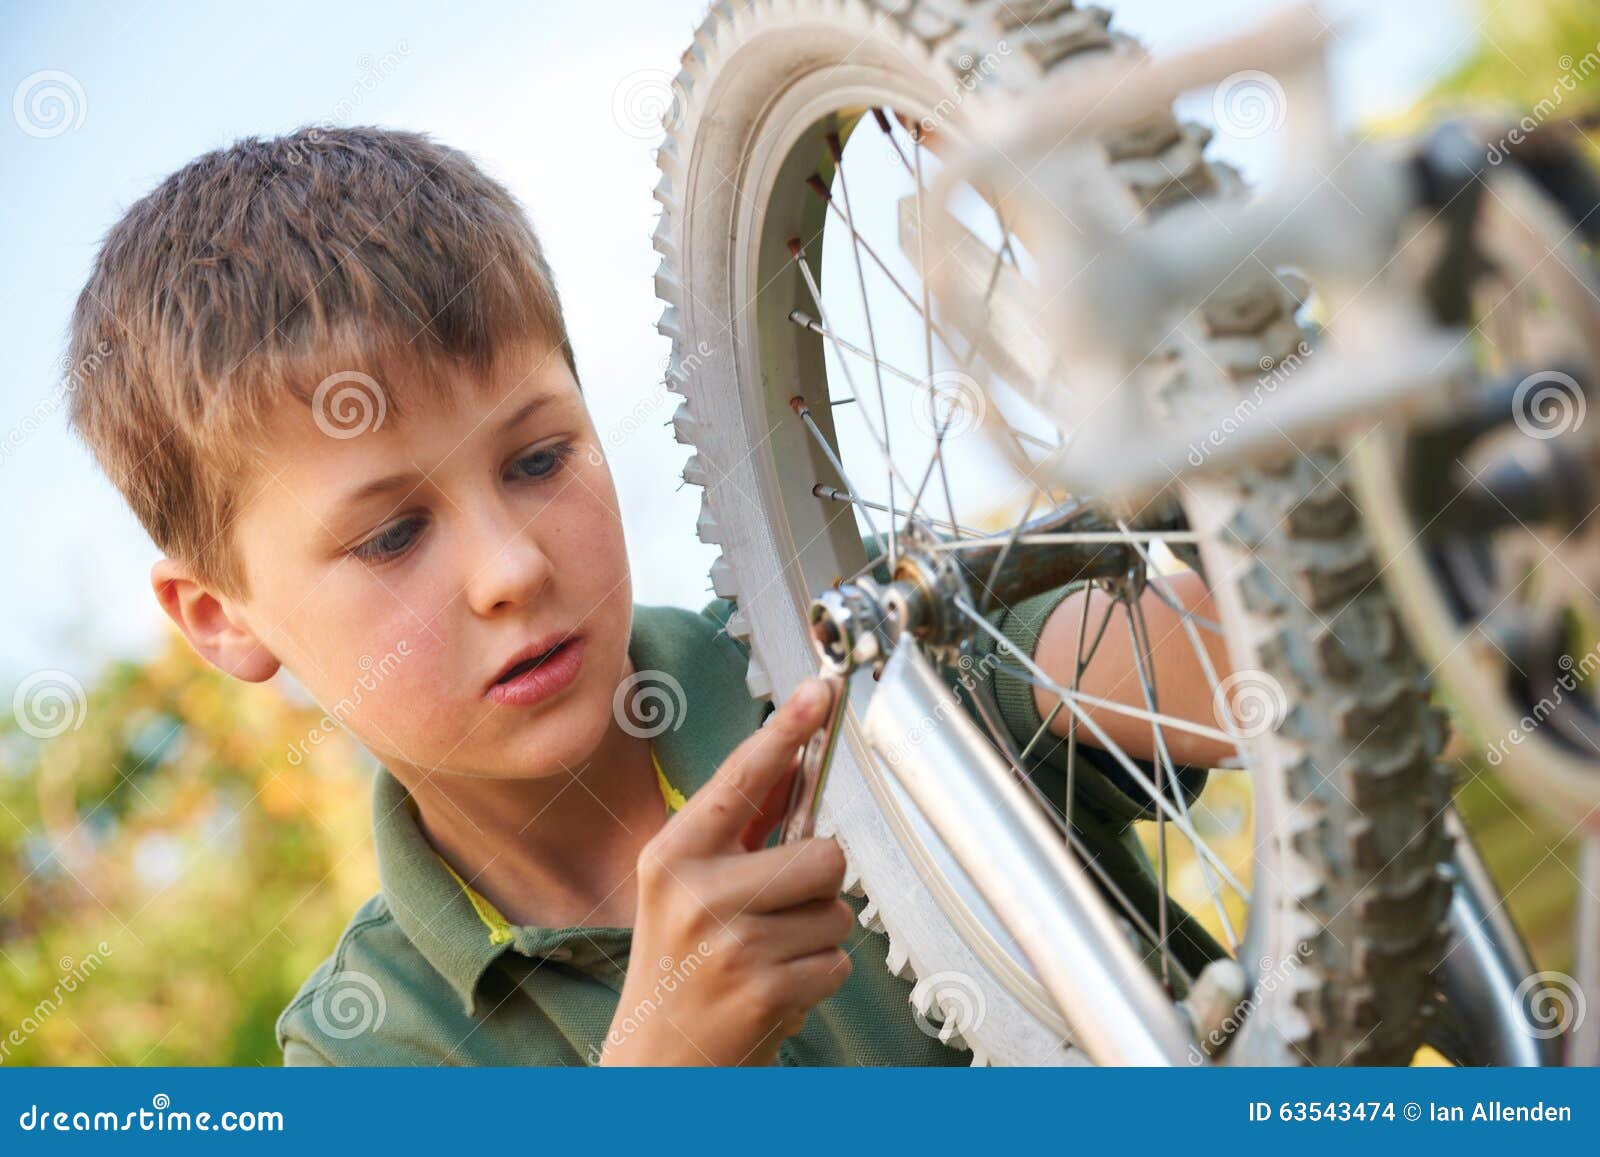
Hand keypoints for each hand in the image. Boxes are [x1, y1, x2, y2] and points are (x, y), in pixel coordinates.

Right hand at [596, 677, 853, 1065]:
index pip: (740, 778)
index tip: (819, 691)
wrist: (658, 1067)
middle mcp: (696, 893)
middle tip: (777, 914)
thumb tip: (797, 766)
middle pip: (822, 853)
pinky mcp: (763, 989)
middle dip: (819, 886)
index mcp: (673, 856)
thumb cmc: (679, 972)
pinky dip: (817, 980)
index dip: (786, 731)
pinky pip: (836, 963)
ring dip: (816, 938)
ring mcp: (730, 943)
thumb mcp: (686, 891)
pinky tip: (775, 992)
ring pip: (837, 912)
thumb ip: (740, 831)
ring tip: (768, 959)